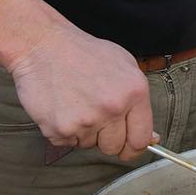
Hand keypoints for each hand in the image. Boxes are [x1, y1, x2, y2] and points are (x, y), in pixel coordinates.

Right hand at [0, 0, 153, 159]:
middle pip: (114, 147)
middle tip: (94, 113)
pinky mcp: (60, 129)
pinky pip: (66, 143)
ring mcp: (86, 121)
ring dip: (84, 131)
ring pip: (89, 145)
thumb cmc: (84, 54)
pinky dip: (63, 131)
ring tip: (75, 103)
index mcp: (135, 92)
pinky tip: (61, 107)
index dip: (134, 148)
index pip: (141, 139)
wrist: (43, 46)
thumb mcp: (124, 66)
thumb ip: (139, 103)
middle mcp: (113, 109)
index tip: (128, 148)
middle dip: (106, 137)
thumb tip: (152, 137)